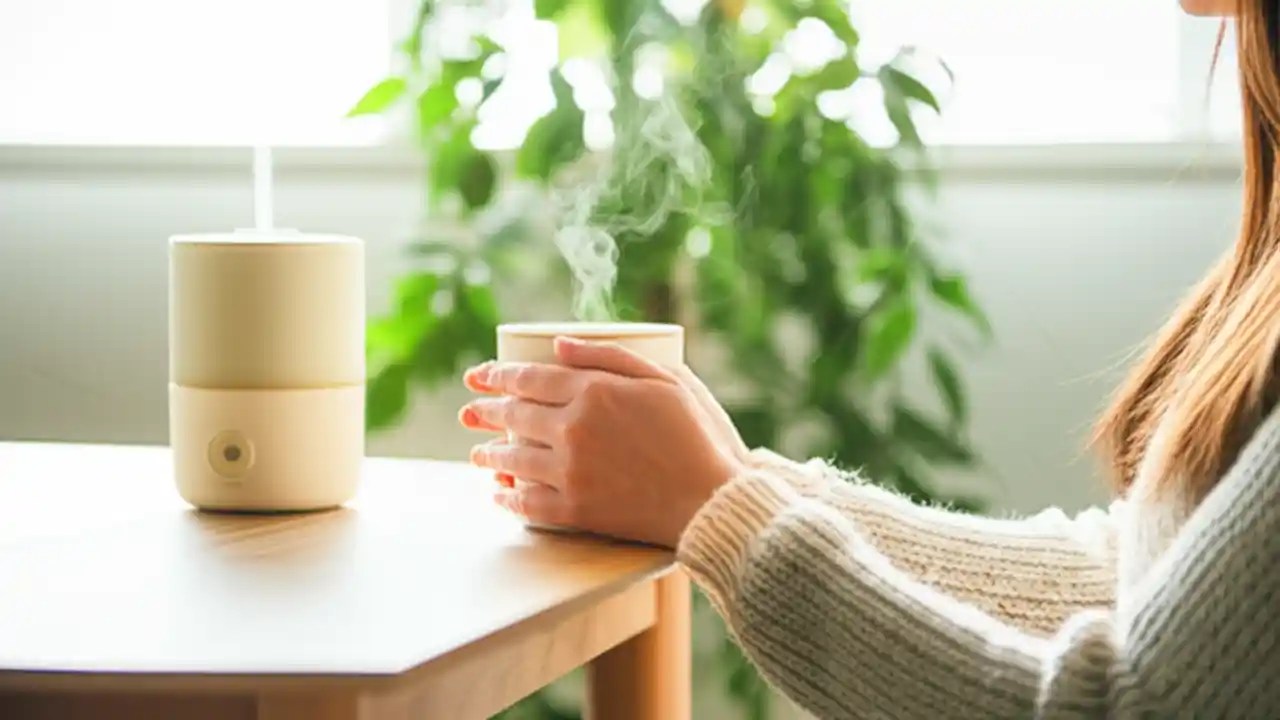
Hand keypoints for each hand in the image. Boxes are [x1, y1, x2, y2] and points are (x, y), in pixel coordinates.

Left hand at [459, 337, 744, 547]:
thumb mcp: (663, 379)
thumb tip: (557, 345)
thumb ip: (607, 357)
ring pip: (512, 459)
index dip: (498, 375)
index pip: (529, 377)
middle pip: (514, 415)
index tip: (479, 376)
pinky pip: (527, 503)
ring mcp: (571, 471)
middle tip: (470, 412)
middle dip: (485, 411)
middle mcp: (574, 429)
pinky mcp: (575, 509)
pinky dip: (508, 498)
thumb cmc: (693, 435)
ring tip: (478, 453)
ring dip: (489, 455)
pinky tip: (500, 494)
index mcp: (594, 392)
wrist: (709, 499)